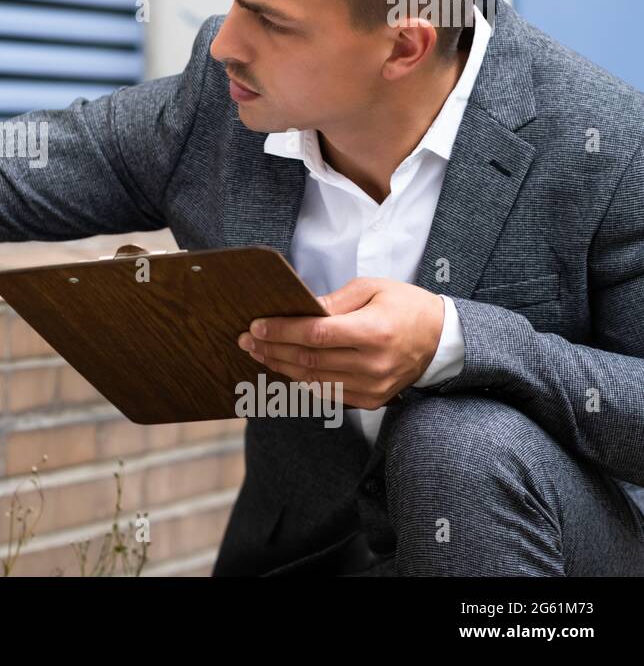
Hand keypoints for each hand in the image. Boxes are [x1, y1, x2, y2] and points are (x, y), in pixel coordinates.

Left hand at [236, 277, 443, 409]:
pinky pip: (327, 392)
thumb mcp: (372, 289)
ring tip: (258, 352)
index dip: (282, 331)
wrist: (441, 340)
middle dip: (272, 349)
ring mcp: (373, 387)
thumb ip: (334, 302)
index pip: (317, 335)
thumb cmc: (405, 306)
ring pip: (314, 380)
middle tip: (246, 339)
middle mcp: (373, 365)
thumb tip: (298, 309)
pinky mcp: (371, 400)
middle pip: (310, 360)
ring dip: (281, 366)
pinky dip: (302, 379)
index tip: (256, 326)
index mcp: (375, 332)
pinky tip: (284, 366)